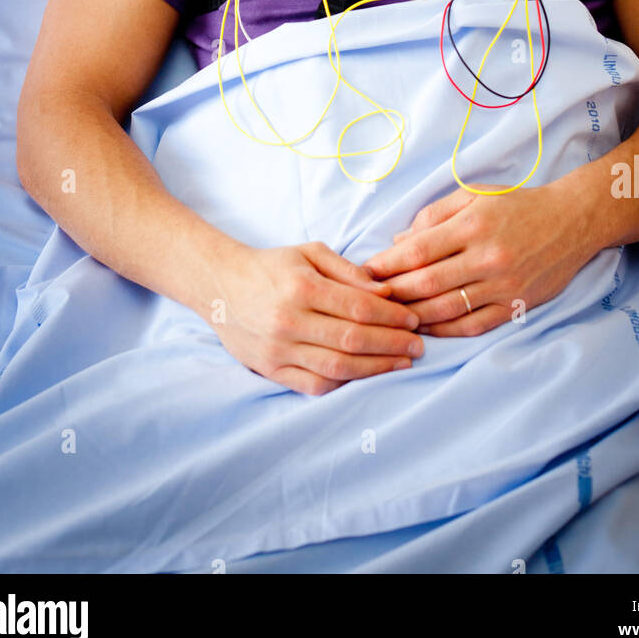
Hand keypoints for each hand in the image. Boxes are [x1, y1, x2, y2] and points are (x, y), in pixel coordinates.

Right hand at [202, 239, 424, 395]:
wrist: (220, 285)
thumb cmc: (272, 266)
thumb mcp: (309, 252)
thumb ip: (347, 270)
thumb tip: (384, 292)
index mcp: (302, 287)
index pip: (359, 308)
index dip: (392, 317)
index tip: (413, 319)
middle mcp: (289, 320)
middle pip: (352, 339)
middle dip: (392, 344)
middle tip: (417, 346)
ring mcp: (279, 349)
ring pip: (337, 367)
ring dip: (376, 368)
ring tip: (401, 364)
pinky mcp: (271, 370)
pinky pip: (313, 385)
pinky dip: (344, 385)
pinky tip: (366, 376)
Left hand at [362, 180, 597, 335]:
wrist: (572, 221)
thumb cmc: (517, 204)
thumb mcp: (475, 194)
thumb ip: (434, 216)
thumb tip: (398, 241)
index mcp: (473, 224)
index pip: (418, 250)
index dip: (386, 265)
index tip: (365, 272)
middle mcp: (487, 256)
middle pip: (426, 283)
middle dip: (392, 293)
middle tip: (367, 299)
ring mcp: (502, 284)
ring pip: (445, 309)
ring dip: (412, 316)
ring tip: (388, 318)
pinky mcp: (515, 305)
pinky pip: (472, 326)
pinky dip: (443, 331)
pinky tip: (424, 329)